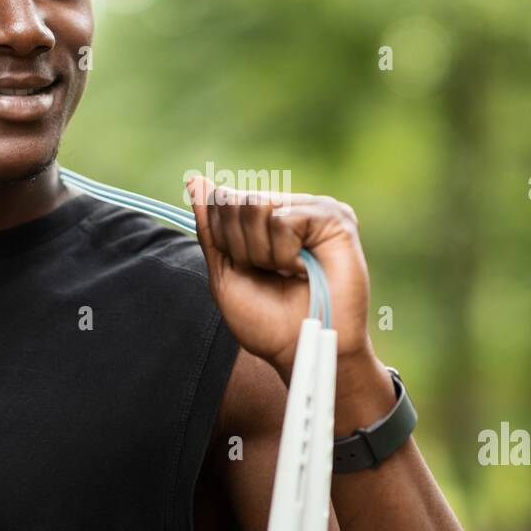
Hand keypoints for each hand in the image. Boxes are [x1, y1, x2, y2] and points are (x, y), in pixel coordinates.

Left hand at [186, 175, 376, 382]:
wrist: (303, 351)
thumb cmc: (268, 322)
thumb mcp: (226, 275)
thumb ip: (210, 230)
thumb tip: (195, 180)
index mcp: (263, 219)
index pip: (220, 199)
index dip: (221, 238)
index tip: (245, 267)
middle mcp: (288, 207)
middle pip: (233, 200)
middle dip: (240, 247)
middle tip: (269, 273)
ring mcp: (313, 209)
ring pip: (257, 205)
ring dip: (263, 253)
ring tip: (288, 273)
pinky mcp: (335, 218)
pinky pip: (284, 220)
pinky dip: (285, 255)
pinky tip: (305, 271)